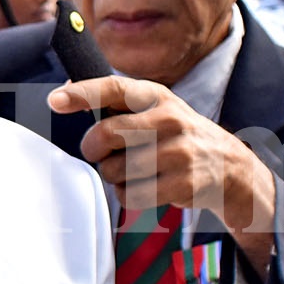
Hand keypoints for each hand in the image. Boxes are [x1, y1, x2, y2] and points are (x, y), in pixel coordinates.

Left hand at [49, 75, 278, 275]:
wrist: (229, 167)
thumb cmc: (176, 136)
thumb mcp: (154, 108)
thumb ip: (115, 101)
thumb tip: (64, 90)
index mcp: (156, 96)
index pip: (114, 88)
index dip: (82, 94)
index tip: (54, 101)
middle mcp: (169, 119)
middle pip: (106, 133)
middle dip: (93, 148)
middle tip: (99, 152)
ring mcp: (178, 152)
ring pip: (116, 169)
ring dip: (115, 175)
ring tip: (134, 170)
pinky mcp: (183, 183)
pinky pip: (132, 195)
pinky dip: (128, 196)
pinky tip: (145, 187)